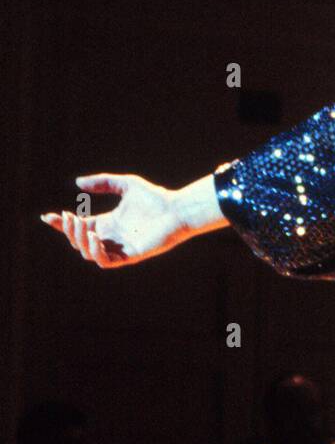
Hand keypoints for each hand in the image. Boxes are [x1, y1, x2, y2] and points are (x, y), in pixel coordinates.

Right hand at [41, 174, 192, 268]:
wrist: (176, 209)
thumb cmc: (155, 197)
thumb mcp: (125, 184)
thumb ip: (103, 182)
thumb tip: (77, 183)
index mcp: (107, 223)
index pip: (79, 228)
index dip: (62, 225)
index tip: (48, 217)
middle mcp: (111, 237)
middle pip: (79, 241)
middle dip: (70, 230)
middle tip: (71, 216)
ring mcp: (119, 248)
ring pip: (89, 253)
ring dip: (81, 240)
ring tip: (83, 224)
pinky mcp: (130, 256)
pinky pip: (106, 261)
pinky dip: (97, 252)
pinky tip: (96, 237)